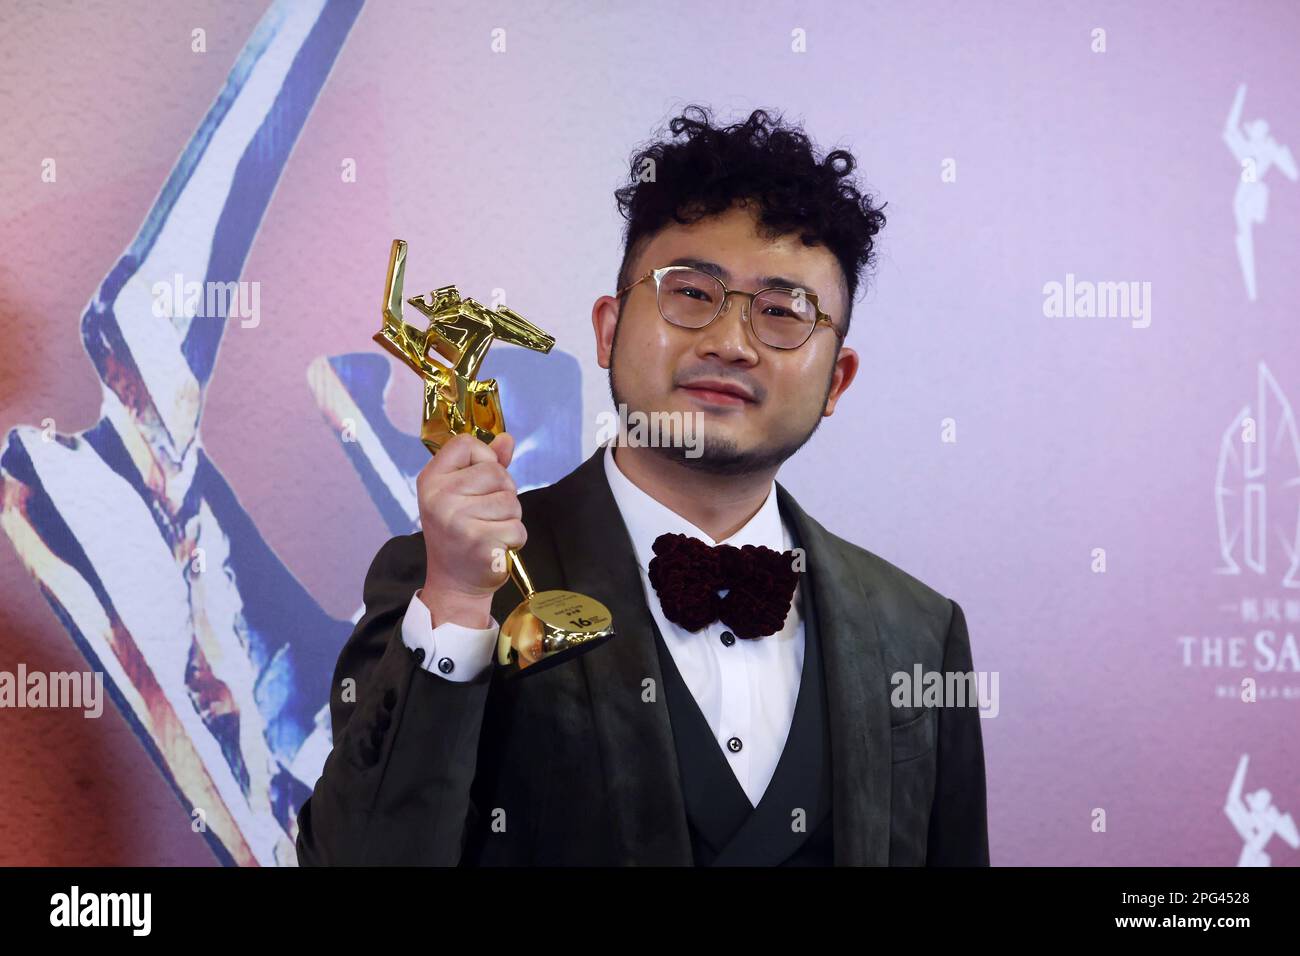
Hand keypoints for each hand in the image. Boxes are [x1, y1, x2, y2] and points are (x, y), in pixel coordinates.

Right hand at [417, 432, 522, 626]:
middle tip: (486, 514)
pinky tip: (496, 547)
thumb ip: (485, 464)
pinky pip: (517, 528)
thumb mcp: (463, 493)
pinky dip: (514, 539)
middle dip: (503, 492)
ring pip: (511, 501)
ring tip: (489, 530)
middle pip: (496, 472)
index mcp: (431, 479)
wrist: (454, 582)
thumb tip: (507, 438)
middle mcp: (439, 497)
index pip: (467, 443)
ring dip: (510, 518)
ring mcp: (457, 520)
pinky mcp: (478, 543)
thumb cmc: (461, 532)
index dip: (484, 458)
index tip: (478, 481)